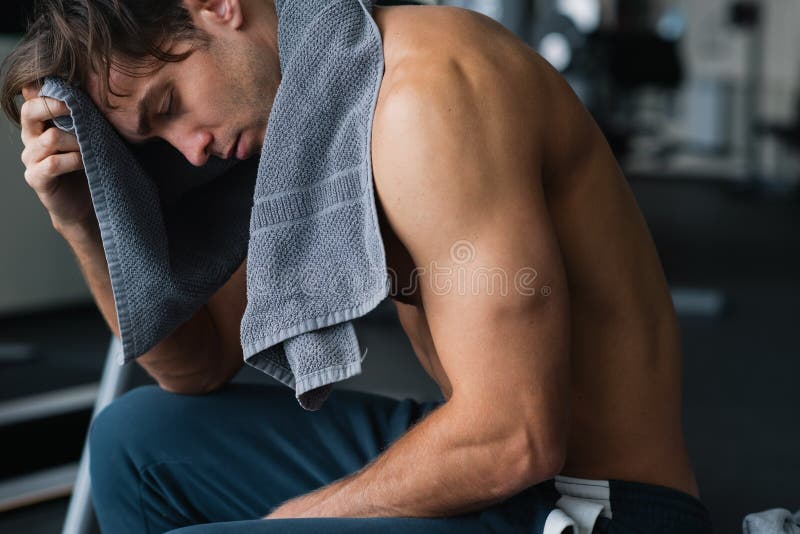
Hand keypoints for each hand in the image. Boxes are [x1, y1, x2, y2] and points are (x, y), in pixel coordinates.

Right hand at [19, 83, 92, 231]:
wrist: (86, 202)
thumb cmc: (89, 164)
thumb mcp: (87, 136)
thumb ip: (82, 116)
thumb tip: (95, 86)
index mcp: (40, 124)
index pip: (32, 96)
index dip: (48, 90)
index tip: (73, 89)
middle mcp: (31, 138)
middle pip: (30, 111)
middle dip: (55, 106)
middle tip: (77, 109)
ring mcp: (31, 158)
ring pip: (50, 138)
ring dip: (76, 140)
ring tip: (91, 146)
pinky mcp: (36, 178)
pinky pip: (52, 163)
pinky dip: (73, 160)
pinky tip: (86, 162)